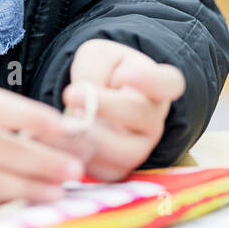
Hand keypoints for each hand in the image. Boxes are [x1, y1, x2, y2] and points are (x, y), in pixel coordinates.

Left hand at [61, 39, 185, 181]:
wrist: (92, 103)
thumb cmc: (102, 74)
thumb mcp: (97, 57)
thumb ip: (93, 69)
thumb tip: (85, 94)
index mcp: (158, 86)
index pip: (169, 82)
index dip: (151, 80)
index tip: (126, 73)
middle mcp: (154, 120)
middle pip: (142, 116)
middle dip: (105, 106)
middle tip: (71, 94)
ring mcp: (140, 149)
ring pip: (124, 152)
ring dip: (90, 136)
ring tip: (64, 120)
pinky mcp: (118, 170)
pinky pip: (102, 171)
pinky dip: (79, 157)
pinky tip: (59, 140)